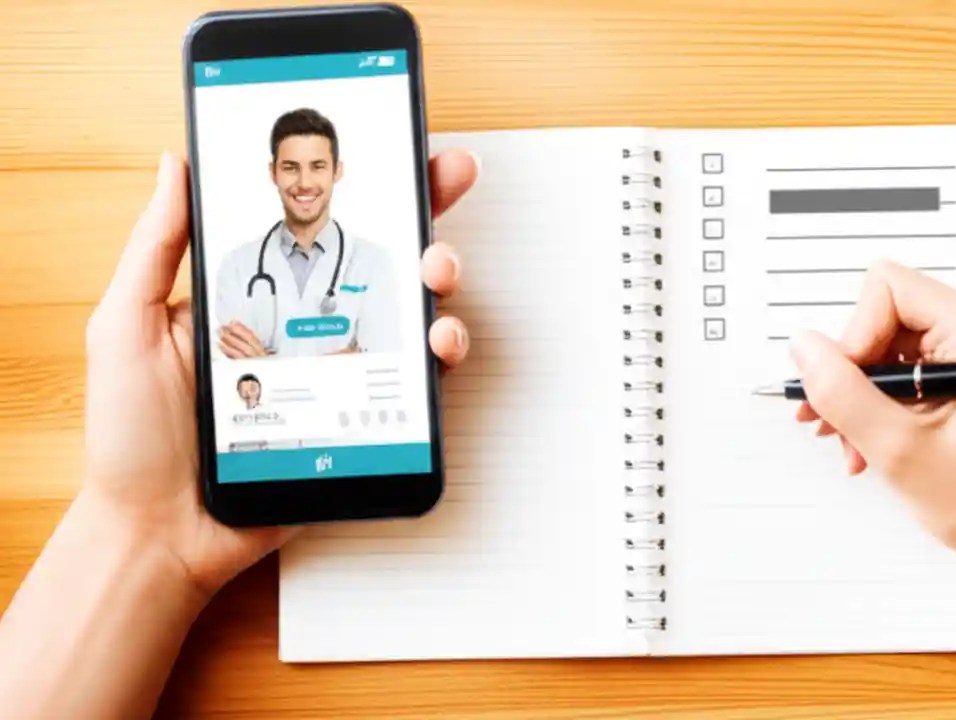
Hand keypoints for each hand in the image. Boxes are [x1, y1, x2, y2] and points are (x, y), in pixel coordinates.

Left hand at [80, 148, 478, 599]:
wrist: (160, 532)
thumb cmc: (132, 438)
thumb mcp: (126, 324)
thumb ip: (156, 245)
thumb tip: (175, 164)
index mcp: (251, 294)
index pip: (312, 225)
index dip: (357, 182)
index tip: (392, 143)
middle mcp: (303, 325)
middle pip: (377, 256)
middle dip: (423, 210)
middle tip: (445, 181)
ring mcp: (337, 370)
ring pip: (409, 312)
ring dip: (439, 279)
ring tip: (436, 273)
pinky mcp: (361, 415)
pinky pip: (414, 381)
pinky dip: (440, 357)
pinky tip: (435, 345)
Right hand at [790, 261, 955, 562]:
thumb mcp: (897, 447)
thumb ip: (843, 392)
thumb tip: (805, 348)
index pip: (889, 290)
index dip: (854, 337)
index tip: (845, 385)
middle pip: (886, 317)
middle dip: (853, 372)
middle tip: (834, 417)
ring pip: (890, 346)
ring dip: (862, 394)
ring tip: (854, 440)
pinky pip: (907, 369)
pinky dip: (881, 403)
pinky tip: (872, 440)